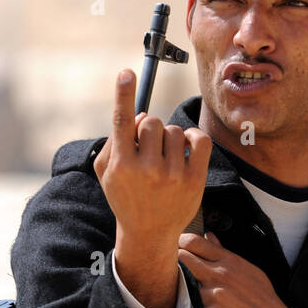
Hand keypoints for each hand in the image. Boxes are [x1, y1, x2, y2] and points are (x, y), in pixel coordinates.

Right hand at [93, 70, 211, 307]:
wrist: (149, 235)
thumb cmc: (125, 198)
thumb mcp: (107, 173)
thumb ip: (114, 141)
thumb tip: (137, 114)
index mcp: (121, 165)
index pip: (122, 122)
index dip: (124, 94)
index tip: (126, 72)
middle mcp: (146, 169)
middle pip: (152, 121)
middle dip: (150, 129)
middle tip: (148, 149)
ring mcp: (172, 175)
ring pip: (175, 130)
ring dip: (170, 138)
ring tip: (165, 159)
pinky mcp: (194, 180)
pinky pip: (200, 139)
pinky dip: (195, 138)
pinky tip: (188, 147)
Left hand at [178, 231, 303, 307]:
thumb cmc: (265, 304)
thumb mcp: (249, 272)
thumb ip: (224, 254)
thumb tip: (208, 235)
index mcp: (230, 262)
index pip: (192, 242)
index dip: (178, 248)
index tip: (173, 258)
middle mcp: (222, 275)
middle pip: (180, 260)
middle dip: (169, 268)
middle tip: (166, 280)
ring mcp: (216, 297)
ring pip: (179, 287)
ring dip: (173, 296)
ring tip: (172, 303)